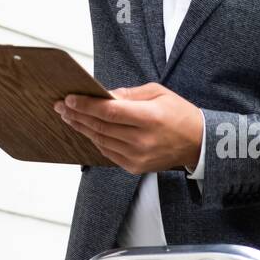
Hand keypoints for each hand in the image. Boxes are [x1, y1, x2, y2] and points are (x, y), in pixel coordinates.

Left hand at [53, 82, 202, 174]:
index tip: (69, 99)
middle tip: (60, 105)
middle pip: (100, 126)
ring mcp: (137, 156)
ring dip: (82, 127)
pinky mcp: (135, 167)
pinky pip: (107, 152)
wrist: (198, 143)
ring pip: (100, 140)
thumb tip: (102, 95)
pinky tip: (86, 130)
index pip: (109, 111)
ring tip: (69, 116)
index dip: (86, 105)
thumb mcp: (157, 93)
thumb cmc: (179, 114)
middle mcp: (142, 140)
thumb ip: (128, 94)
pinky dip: (95, 140)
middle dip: (77, 114)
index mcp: (149, 118)